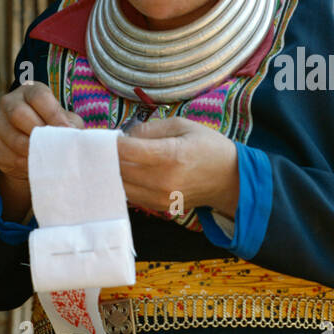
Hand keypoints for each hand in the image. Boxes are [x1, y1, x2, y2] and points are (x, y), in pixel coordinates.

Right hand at [0, 82, 84, 219]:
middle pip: (19, 114)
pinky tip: (37, 165)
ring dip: (33, 151)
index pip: (38, 96)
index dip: (53, 114)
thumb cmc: (54, 128)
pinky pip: (8, 156)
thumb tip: (74, 136)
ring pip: (13, 138)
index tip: (66, 130)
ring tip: (49, 158)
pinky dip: (25, 163)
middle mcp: (9, 102)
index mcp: (30, 91)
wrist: (32, 147)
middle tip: (55, 146)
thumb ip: (70, 125)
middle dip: (40, 133)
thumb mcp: (66, 121)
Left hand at [117, 117, 239, 218]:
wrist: (229, 179)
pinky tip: (127, 172)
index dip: (110, 142)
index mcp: (170, 155)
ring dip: (113, 172)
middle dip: (108, 157)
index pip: (126, 150)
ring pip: (120, 185)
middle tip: (105, 146)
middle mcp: (163, 180)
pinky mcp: (159, 207)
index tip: (104, 136)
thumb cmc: (208, 147)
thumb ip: (151, 128)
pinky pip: (130, 195)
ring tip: (114, 159)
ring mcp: (160, 197)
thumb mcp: (183, 125)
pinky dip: (124, 183)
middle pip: (119, 169)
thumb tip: (126, 136)